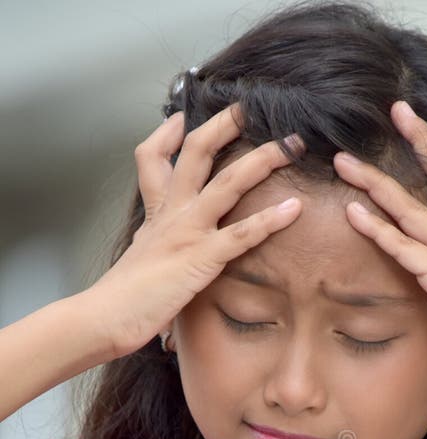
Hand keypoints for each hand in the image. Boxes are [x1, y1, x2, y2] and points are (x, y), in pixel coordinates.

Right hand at [88, 105, 302, 358]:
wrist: (106, 317)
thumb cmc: (123, 299)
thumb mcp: (138, 261)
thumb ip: (155, 249)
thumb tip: (165, 258)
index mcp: (155, 213)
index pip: (152, 157)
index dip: (165, 133)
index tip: (181, 117)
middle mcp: (171, 213)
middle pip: (196, 152)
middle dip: (225, 125)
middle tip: (250, 108)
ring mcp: (187, 232)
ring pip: (228, 182)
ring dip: (263, 159)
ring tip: (292, 146)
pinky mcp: (200, 258)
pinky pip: (241, 234)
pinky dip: (270, 220)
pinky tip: (294, 209)